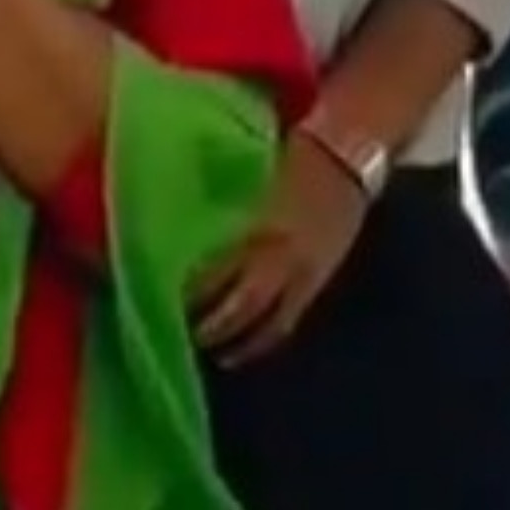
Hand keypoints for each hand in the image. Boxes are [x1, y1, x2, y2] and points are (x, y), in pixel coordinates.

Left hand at [190, 142, 370, 363]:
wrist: (346, 156)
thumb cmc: (290, 160)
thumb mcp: (250, 183)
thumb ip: (223, 215)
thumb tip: (183, 238)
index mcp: (262, 229)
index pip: (219, 271)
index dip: (193, 291)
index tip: (162, 298)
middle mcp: (283, 256)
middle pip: (243, 304)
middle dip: (213, 326)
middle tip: (181, 335)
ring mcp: (306, 273)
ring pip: (270, 322)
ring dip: (241, 342)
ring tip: (214, 352)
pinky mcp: (320, 279)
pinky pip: (292, 318)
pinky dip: (269, 336)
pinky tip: (250, 345)